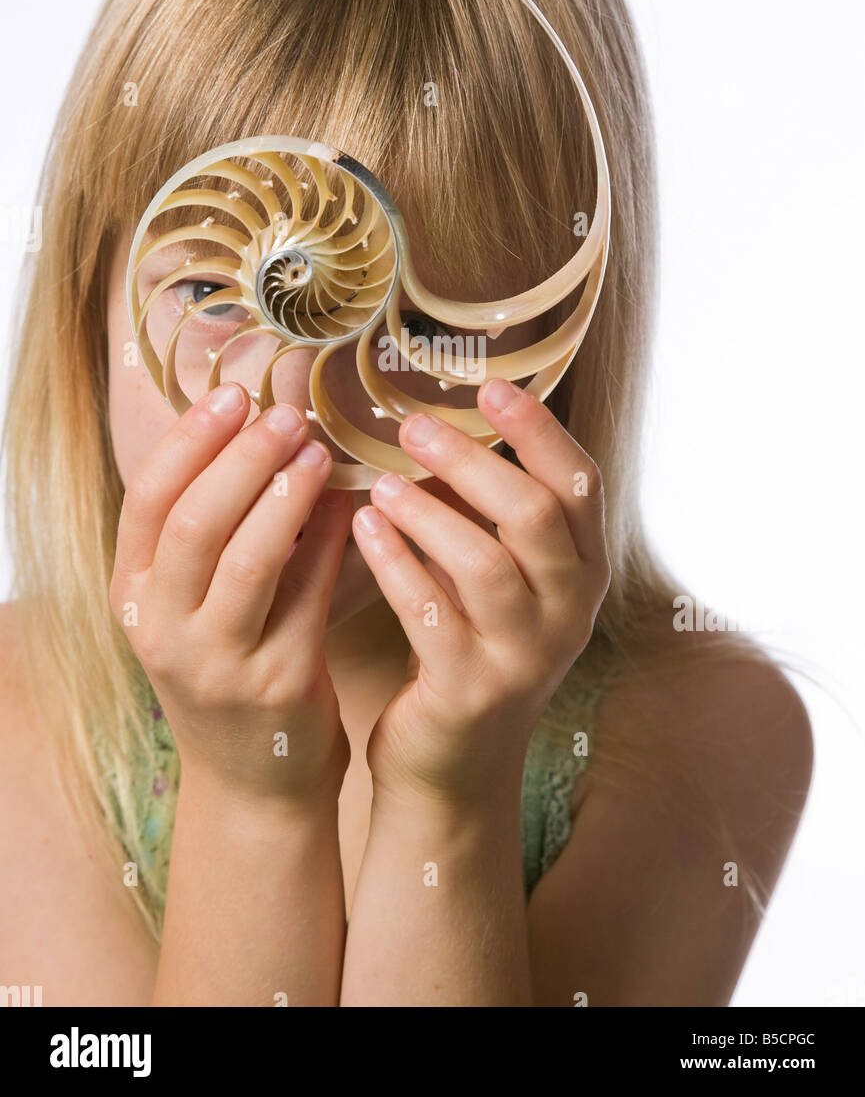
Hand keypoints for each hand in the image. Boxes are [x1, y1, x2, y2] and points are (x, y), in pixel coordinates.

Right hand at [109, 383, 353, 808]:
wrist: (255, 777)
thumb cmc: (231, 663)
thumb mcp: (194, 601)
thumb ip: (215, 527)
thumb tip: (265, 424)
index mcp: (133, 594)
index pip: (147, 499)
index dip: (191, 440)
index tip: (234, 394)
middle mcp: (160, 628)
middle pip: (194, 522)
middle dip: (243, 458)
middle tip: (286, 415)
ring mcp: (216, 662)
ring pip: (248, 559)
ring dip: (286, 495)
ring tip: (319, 452)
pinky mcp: (276, 685)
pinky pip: (308, 596)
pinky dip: (332, 544)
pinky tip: (353, 509)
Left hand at [351, 378, 611, 808]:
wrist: (454, 763)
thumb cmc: (468, 641)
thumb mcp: (495, 573)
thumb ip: (485, 509)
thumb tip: (437, 416)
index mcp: (583, 569)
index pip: (581, 484)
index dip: (540, 431)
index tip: (490, 386)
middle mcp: (568, 610)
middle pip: (535, 515)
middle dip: (471, 463)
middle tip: (410, 427)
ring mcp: (525, 655)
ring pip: (484, 565)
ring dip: (426, 513)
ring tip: (377, 484)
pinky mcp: (471, 690)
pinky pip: (431, 615)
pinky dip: (395, 564)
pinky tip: (361, 529)